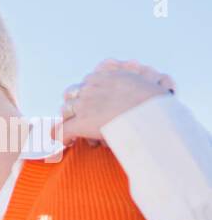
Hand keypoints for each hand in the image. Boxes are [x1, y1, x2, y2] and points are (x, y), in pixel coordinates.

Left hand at [53, 60, 173, 146]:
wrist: (153, 112)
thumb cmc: (156, 102)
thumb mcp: (146, 85)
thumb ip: (141, 84)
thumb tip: (159, 86)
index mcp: (106, 75)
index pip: (87, 82)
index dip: (87, 95)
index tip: (89, 104)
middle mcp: (92, 87)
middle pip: (71, 94)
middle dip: (74, 107)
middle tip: (78, 118)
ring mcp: (85, 104)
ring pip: (66, 111)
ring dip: (70, 121)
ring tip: (74, 133)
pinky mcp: (82, 122)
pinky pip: (63, 130)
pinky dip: (62, 137)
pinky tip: (65, 143)